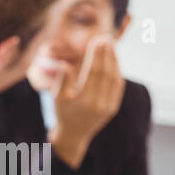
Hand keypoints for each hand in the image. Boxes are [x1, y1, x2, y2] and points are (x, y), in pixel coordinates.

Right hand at [50, 36, 124, 168]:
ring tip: (111, 47)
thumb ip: (62, 81)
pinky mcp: (113, 107)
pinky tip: (114, 62)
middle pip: (105, 73)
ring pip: (115, 78)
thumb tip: (65, 64)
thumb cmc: (62, 114)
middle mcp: (99, 103)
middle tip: (106, 39)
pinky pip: (117, 86)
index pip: (93, 72)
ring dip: (114, 61)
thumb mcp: (57, 99)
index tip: (97, 41)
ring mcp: (108, 106)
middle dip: (106, 54)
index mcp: (84, 101)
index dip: (96, 55)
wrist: (73, 136)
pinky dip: (117, 72)